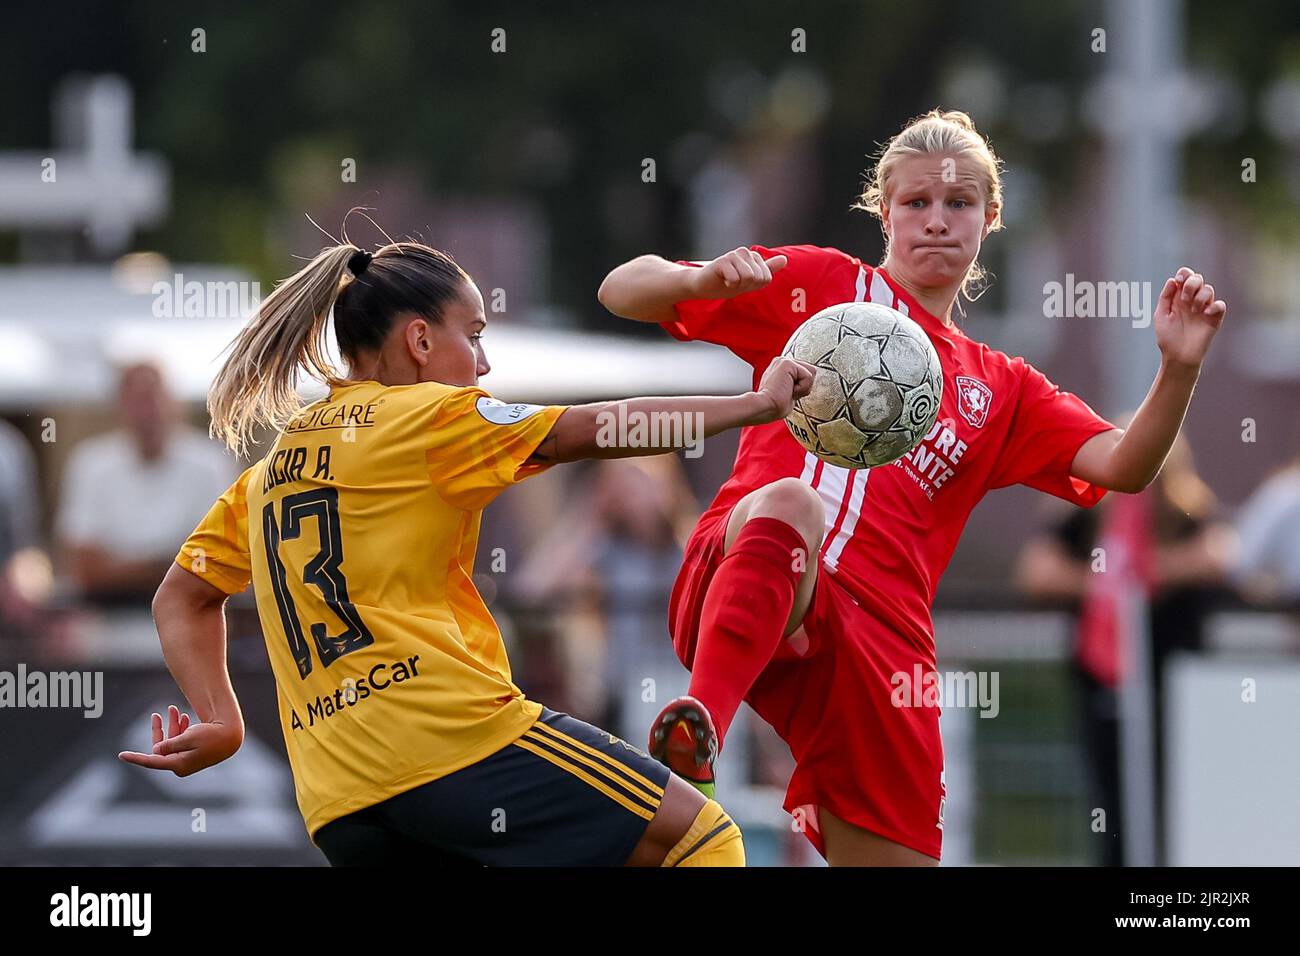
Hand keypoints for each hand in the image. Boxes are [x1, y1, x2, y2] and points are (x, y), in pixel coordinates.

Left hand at [118, 704, 241, 776]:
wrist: (233, 736)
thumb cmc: (212, 736)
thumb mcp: (189, 737)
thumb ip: (170, 744)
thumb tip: (156, 750)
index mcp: (178, 764)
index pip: (152, 760)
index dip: (136, 758)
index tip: (121, 755)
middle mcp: (181, 764)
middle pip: (161, 748)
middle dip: (160, 730)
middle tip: (155, 714)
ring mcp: (187, 759)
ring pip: (172, 742)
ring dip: (172, 726)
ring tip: (174, 709)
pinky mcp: (193, 753)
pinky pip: (180, 742)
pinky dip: (180, 730)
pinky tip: (182, 717)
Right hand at [688, 247, 787, 298]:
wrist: (704, 286)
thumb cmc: (727, 283)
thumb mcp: (751, 281)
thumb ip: (768, 270)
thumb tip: (785, 259)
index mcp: (754, 256)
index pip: (766, 278)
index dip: (754, 286)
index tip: (742, 283)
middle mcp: (745, 252)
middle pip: (758, 277)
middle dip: (746, 286)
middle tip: (734, 282)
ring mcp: (733, 255)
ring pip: (748, 277)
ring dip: (737, 285)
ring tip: (728, 280)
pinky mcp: (722, 260)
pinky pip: (735, 278)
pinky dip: (728, 284)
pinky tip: (721, 279)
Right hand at [751, 356, 816, 423]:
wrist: (765, 408)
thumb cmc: (774, 406)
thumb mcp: (790, 393)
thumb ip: (798, 385)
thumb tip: (808, 387)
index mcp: (782, 368)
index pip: (806, 374)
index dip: (802, 388)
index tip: (787, 394)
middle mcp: (782, 361)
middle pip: (812, 371)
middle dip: (805, 387)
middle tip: (788, 393)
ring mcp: (784, 360)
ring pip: (811, 373)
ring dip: (803, 388)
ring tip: (787, 391)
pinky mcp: (787, 363)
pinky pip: (808, 377)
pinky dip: (801, 388)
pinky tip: (787, 390)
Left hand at [1154, 267, 1226, 370]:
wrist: (1178, 356)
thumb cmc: (1168, 337)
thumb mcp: (1161, 315)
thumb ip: (1165, 297)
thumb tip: (1172, 280)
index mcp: (1179, 297)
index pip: (1185, 277)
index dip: (1184, 273)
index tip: (1179, 280)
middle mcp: (1192, 300)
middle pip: (1198, 279)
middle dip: (1191, 284)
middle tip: (1184, 299)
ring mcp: (1204, 308)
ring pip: (1208, 289)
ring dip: (1199, 298)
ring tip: (1192, 311)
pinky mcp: (1214, 318)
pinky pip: (1220, 305)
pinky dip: (1214, 306)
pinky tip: (1205, 313)